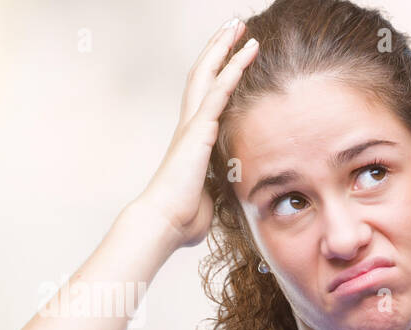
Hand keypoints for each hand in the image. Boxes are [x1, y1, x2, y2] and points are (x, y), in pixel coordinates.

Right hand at [134, 19, 258, 249]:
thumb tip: (222, 199)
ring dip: (225, 49)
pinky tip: (245, 54)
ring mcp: (192, 125)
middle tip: (235, 25)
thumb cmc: (183, 217)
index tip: (234, 54)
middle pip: (204, 75)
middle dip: (219, 48)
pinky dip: (232, 72)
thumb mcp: (208, 197)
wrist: (165, 222)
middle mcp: (190, 125)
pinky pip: (217, 94)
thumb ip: (216, 189)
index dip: (220, 72)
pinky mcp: (198, 132)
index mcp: (193, 138)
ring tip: (240, 26)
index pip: (207, 96)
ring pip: (209, 75)